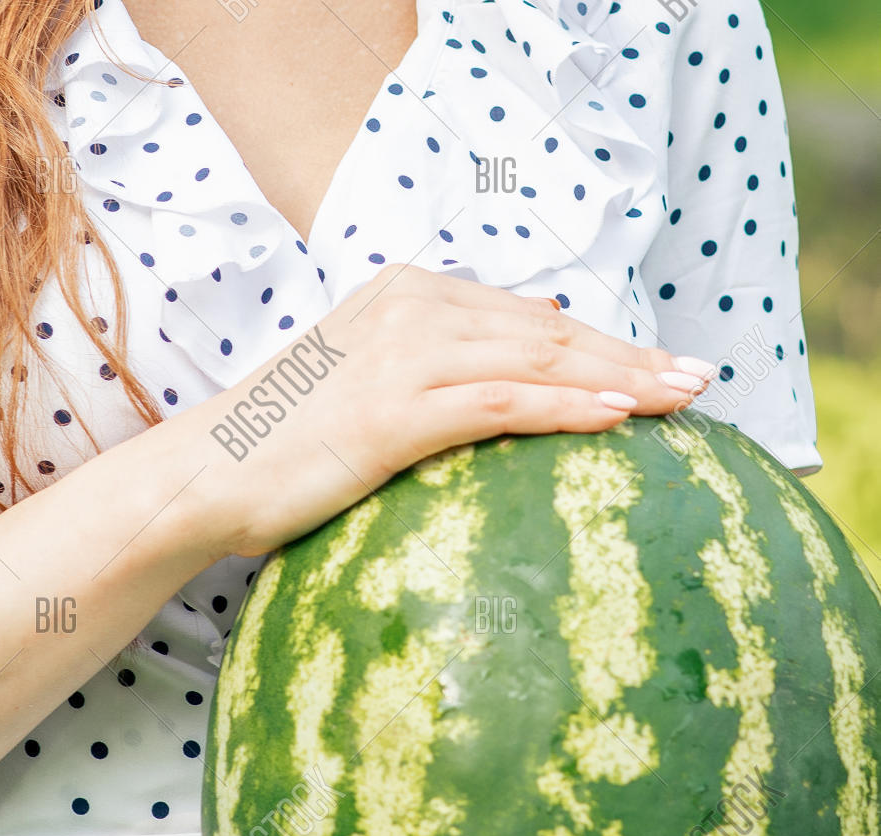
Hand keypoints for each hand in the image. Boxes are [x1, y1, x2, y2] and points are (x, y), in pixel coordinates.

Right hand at [197, 264, 715, 557]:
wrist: (202, 474)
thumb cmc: (276, 446)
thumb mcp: (356, 387)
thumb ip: (426, 371)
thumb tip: (509, 377)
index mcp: (403, 296)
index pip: (525, 318)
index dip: (600, 343)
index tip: (655, 368)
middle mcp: (409, 309)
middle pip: (547, 333)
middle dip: (631, 357)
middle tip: (698, 381)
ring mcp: (402, 355)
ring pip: (538, 361)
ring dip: (621, 381)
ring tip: (682, 400)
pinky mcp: (394, 410)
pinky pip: (502, 403)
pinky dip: (567, 408)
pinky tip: (620, 419)